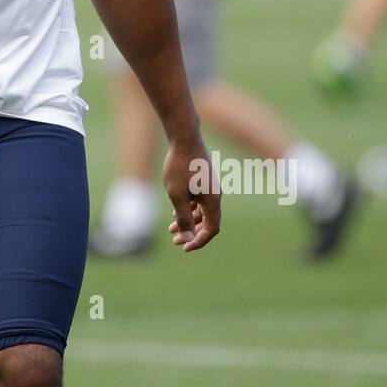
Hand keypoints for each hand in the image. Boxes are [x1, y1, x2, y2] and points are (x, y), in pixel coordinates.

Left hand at [163, 134, 220, 252]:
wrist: (184, 138)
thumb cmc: (179, 167)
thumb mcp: (177, 196)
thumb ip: (183, 218)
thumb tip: (187, 238)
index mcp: (213, 201)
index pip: (211, 230)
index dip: (198, 241)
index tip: (183, 248)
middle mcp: (215, 195)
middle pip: (207, 222)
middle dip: (191, 233)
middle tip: (175, 241)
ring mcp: (210, 186)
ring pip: (202, 211)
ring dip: (188, 221)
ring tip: (171, 228)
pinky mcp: (203, 179)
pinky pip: (199, 201)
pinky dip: (189, 209)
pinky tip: (175, 210)